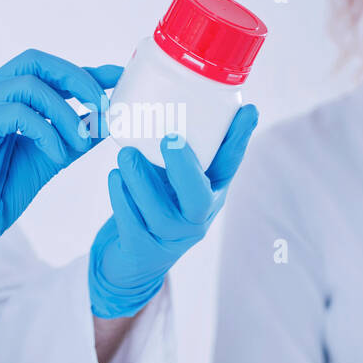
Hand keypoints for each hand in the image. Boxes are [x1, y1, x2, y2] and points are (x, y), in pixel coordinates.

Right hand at [0, 49, 119, 288]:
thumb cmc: (1, 190)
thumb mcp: (49, 157)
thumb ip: (75, 136)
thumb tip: (108, 119)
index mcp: (3, 96)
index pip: (47, 70)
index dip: (84, 71)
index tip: (117, 76)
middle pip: (35, 62)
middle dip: (76, 78)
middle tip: (101, 104)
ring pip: (29, 85)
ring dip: (65, 111)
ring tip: (81, 139)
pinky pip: (17, 114)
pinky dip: (46, 131)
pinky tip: (57, 154)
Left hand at [88, 104, 258, 317]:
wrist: (132, 263)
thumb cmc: (154, 207)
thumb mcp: (172, 180)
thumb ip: (177, 151)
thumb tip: (175, 98)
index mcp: (210, 194)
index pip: (230, 166)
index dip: (239, 139)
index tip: (247, 109)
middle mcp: (196, 218)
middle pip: (198, 198)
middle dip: (184, 168)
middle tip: (168, 139)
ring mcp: (170, 238)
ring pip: (159, 212)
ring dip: (142, 180)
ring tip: (125, 154)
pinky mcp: (142, 250)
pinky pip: (132, 224)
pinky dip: (121, 198)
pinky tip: (114, 178)